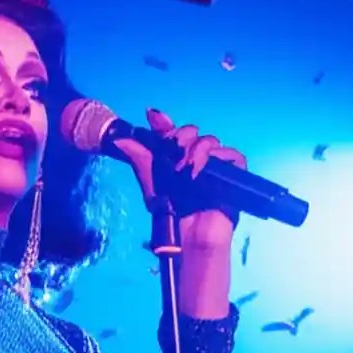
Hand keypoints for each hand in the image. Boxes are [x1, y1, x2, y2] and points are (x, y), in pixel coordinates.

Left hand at [111, 108, 241, 251]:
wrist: (186, 233)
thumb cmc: (170, 211)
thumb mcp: (151, 182)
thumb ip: (139, 158)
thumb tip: (117, 138)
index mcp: (179, 157)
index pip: (175, 132)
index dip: (166, 125)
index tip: (154, 119)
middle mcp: (197, 158)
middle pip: (193, 133)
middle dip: (180, 137)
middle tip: (172, 155)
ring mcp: (216, 164)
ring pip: (211, 140)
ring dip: (195, 149)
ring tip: (184, 169)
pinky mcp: (234, 174)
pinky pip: (233, 155)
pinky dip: (218, 156)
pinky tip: (200, 168)